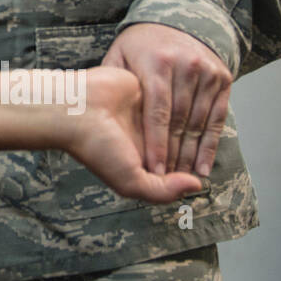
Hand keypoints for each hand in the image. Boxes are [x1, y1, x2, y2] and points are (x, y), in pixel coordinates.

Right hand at [65, 66, 204, 203]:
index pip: (176, 169)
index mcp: (142, 161)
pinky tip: (193, 104)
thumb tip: (197, 187)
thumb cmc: (97, 147)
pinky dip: (182, 102)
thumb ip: (163, 190)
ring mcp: (148, 115)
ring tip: (200, 125)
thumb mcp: (130, 181)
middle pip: (181, 145)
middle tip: (202, 147)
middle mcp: (147, 138)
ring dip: (190, 123)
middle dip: (193, 149)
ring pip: (180, 122)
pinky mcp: (149, 90)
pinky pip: (174, 98)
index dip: (191, 170)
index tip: (202, 171)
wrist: (77, 108)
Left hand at [102, 23, 231, 176]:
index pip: (158, 111)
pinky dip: (210, 144)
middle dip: (174, 154)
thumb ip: (113, 81)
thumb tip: (104, 113)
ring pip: (200, 122)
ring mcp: (207, 72)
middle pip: (180, 120)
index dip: (157, 143)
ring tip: (182, 181)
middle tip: (166, 182)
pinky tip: (202, 167)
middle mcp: (186, 67)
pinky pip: (218, 118)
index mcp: (157, 62)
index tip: (154, 170)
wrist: (176, 21)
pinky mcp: (223, 79)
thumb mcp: (119, 54)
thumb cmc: (140, 46)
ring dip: (192, 154)